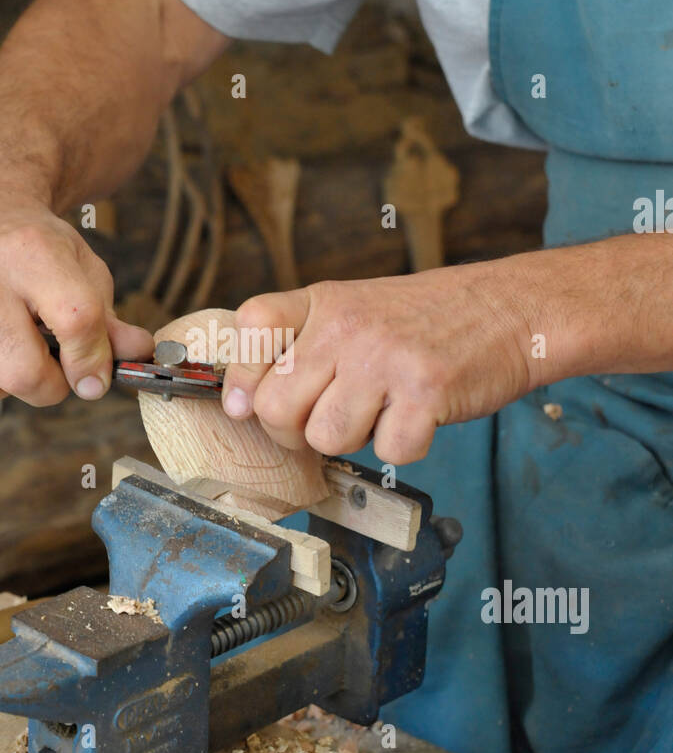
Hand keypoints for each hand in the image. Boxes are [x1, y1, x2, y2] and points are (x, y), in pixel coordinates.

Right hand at [0, 193, 152, 405]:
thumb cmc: (35, 250)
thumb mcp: (84, 272)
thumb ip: (110, 322)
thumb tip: (138, 355)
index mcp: (31, 251)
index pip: (76, 326)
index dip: (91, 363)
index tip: (92, 376)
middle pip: (20, 373)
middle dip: (47, 388)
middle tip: (51, 371)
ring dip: (0, 387)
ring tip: (5, 352)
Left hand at [220, 265, 536, 465]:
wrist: (513, 310)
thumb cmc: (430, 321)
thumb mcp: (357, 309)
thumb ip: (304, 344)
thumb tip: (244, 403)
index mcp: (325, 301)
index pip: (252, 327)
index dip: (239, 376)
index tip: (245, 404)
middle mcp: (349, 325)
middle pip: (276, 406)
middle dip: (294, 432)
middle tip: (326, 421)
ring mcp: (386, 358)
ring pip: (325, 438)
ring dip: (351, 441)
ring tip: (379, 412)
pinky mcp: (426, 391)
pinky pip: (387, 451)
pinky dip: (404, 447)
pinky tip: (417, 417)